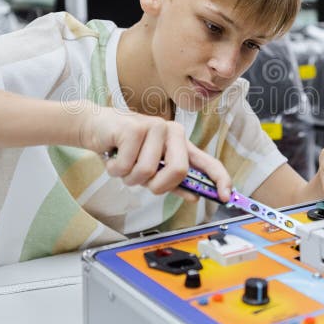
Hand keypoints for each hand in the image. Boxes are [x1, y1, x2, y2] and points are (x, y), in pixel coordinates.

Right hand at [76, 105, 231, 201]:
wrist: (97, 127)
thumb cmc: (126, 148)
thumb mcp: (153, 167)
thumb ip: (174, 181)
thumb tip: (195, 195)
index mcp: (181, 142)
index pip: (208, 161)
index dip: (220, 180)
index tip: (225, 197)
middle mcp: (172, 131)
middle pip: (179, 170)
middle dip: (158, 186)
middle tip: (144, 182)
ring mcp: (153, 127)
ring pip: (147, 172)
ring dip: (130, 178)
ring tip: (124, 164)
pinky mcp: (133, 128)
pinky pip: (127, 166)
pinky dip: (116, 170)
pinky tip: (113, 156)